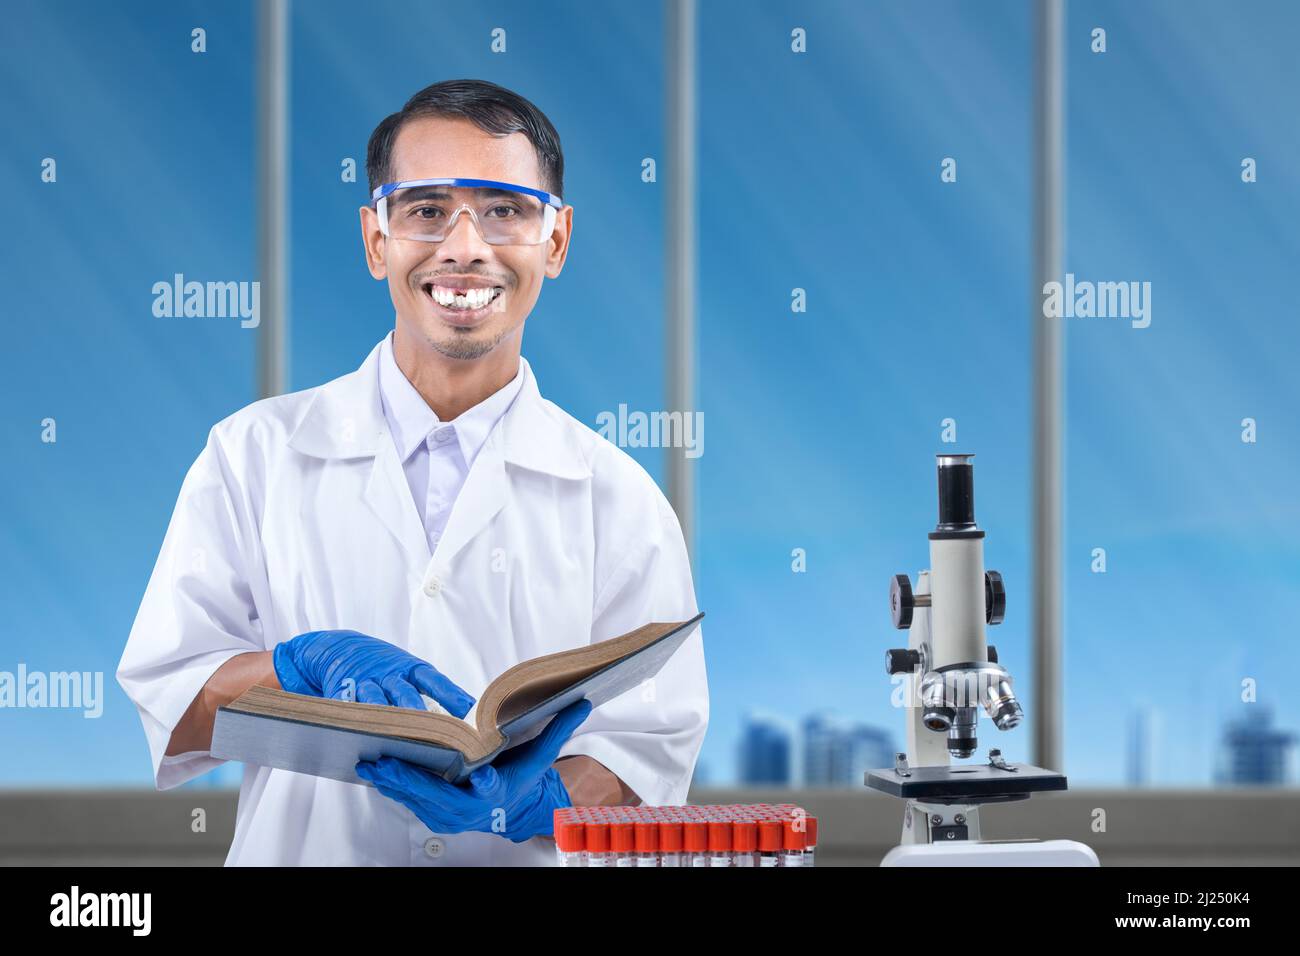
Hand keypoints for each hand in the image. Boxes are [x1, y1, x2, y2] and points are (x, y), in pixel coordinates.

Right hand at [273, 629, 474, 716]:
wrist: (340, 648)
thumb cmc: (384, 667)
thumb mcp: (407, 669)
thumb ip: (428, 690)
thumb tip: (463, 715)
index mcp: (411, 668)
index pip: (434, 680)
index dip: (450, 694)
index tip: (467, 710)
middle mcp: (389, 675)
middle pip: (405, 693)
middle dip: (419, 712)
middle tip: (432, 731)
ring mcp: (365, 683)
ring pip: (376, 701)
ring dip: (387, 718)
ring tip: (397, 737)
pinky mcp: (342, 693)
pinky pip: (348, 708)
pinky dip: (353, 722)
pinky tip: (358, 736)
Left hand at [356, 698, 592, 842]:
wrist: (511, 812)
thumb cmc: (522, 780)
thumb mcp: (540, 756)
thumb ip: (557, 730)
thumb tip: (583, 701)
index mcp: (498, 791)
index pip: (493, 787)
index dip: (487, 782)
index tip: (481, 774)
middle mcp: (471, 809)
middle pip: (439, 797)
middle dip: (411, 780)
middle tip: (387, 761)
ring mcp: (449, 817)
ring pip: (416, 801)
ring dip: (392, 783)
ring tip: (371, 762)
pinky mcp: (433, 817)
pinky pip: (408, 801)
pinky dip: (391, 786)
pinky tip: (373, 769)